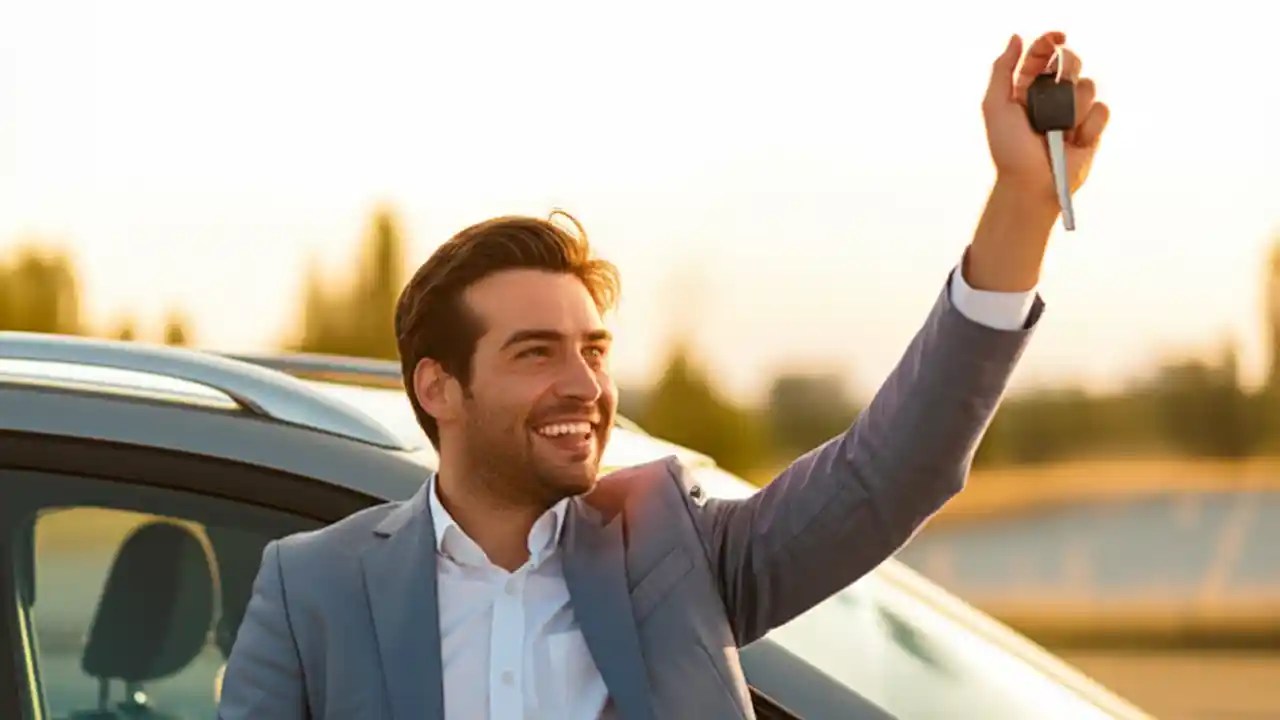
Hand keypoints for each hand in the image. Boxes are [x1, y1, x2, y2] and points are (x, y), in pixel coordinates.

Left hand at [983, 32, 1109, 204]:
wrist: (1031, 184)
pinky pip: (1101, 110)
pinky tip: (1074, 141)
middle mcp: (1051, 98)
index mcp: (1026, 89)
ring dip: (1073, 107)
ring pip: (1088, 86)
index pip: (1042, 55)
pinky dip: (1088, 125)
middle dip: (1067, 70)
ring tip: (1059, 129)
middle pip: (1071, 63)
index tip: (1058, 38)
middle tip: (1057, 89)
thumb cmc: (1009, 150)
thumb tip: (1016, 38)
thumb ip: (1002, 70)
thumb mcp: (995, 106)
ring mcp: (1072, 112)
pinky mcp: (1091, 128)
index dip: (1050, 42)